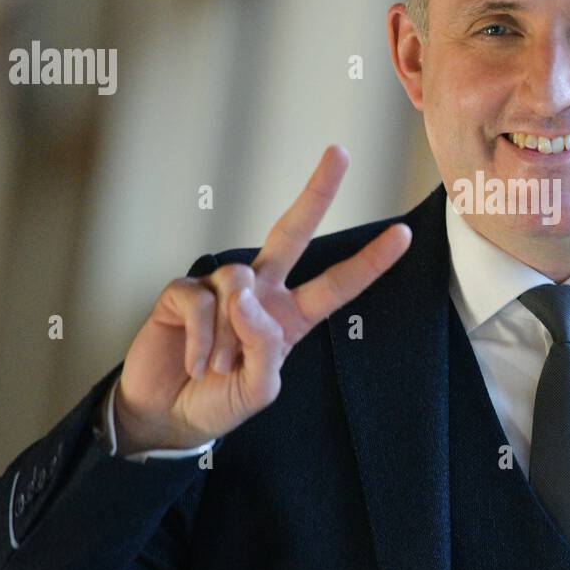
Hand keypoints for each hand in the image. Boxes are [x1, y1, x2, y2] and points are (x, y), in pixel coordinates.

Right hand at [114, 145, 411, 452]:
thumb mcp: (257, 389)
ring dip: (229, 335)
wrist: (165, 417)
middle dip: (317, 192)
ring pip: (239, 283)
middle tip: (339, 152)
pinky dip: (201, 338)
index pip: (337, 285)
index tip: (403, 235)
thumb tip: (246, 299)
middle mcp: (260, 293)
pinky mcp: (183, 292)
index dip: (370, 262)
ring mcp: (220, 289)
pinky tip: (194, 361)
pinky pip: (201, 301)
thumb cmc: (217, 402)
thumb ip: (264, 349)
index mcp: (289, 317)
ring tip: (215, 367)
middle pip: (292, 233)